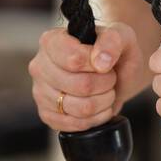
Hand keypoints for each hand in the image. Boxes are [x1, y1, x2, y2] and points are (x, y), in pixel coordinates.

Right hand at [28, 21, 142, 133]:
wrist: (115, 72)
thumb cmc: (113, 50)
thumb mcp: (121, 35)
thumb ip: (112, 40)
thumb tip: (100, 62)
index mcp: (51, 41)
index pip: (74, 59)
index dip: (97, 65)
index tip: (106, 62)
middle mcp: (40, 66)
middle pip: (80, 86)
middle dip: (106, 84)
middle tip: (110, 77)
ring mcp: (41, 93)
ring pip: (80, 108)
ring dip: (104, 101)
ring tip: (106, 91)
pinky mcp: (47, 115)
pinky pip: (75, 125)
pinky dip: (96, 118)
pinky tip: (99, 106)